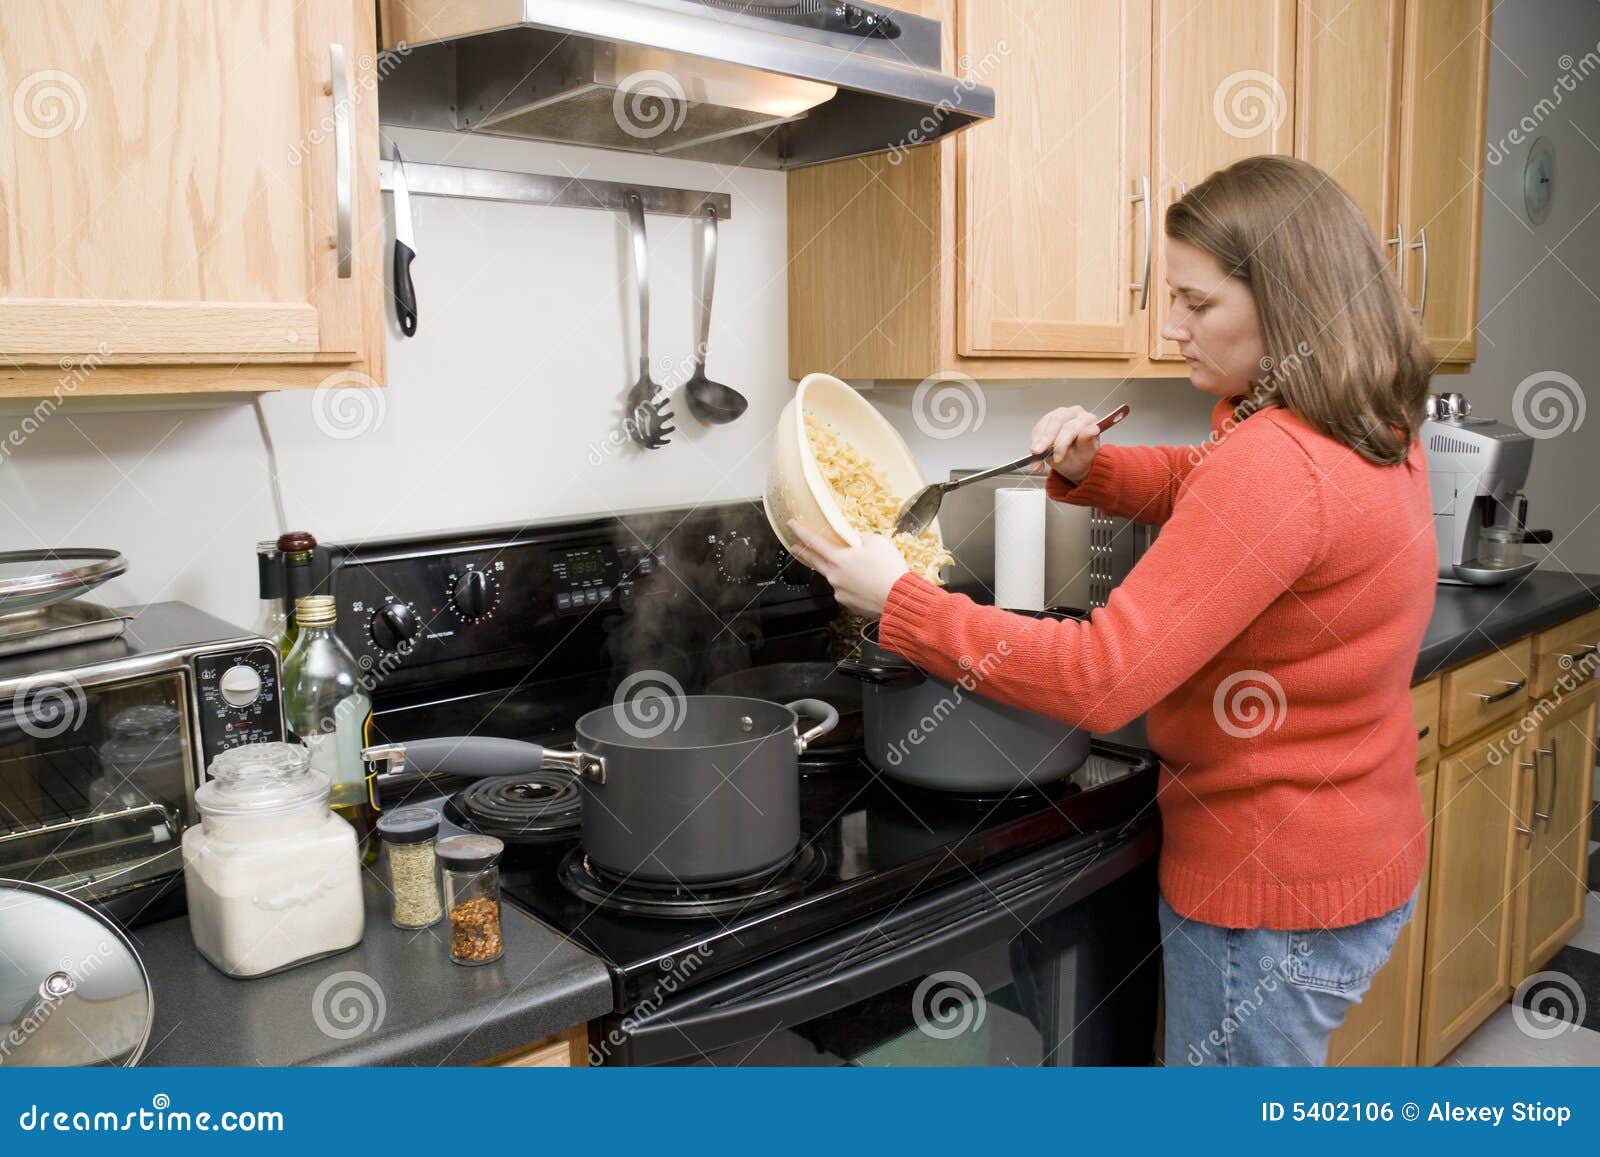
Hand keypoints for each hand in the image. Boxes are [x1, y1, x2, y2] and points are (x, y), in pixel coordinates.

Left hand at [786, 519, 908, 616]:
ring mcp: (839, 591)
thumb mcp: (877, 542)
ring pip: (834, 577)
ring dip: (837, 571)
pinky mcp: (848, 604)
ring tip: (855, 569)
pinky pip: (845, 590)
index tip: (791, 525)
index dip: (801, 531)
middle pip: (814, 561)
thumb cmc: (889, 568)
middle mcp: (834, 576)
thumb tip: (856, 542)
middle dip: (803, 553)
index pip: (814, 541)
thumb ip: (861, 538)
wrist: (899, 599)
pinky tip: (865, 584)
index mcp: (838, 558)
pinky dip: (851, 585)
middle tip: (794, 547)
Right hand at [1028, 405, 1102, 483]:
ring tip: (1036, 455)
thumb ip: (1087, 442)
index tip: (1057, 458)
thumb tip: (1092, 430)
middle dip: (1047, 438)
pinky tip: (1035, 452)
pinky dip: (1035, 440)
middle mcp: (1075, 413)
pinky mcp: (1049, 419)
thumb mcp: (1084, 454)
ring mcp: (1061, 414)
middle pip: (1058, 420)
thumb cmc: (1081, 457)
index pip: (1074, 427)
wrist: (1073, 461)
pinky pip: (1039, 426)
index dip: (1063, 443)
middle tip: (1039, 452)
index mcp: (1088, 419)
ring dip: (1038, 439)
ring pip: (1046, 422)